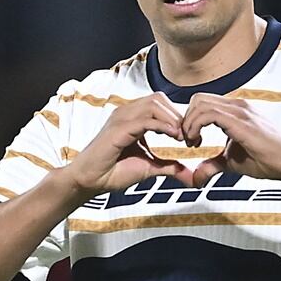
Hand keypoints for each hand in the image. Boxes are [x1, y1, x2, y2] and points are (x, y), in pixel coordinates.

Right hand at [66, 92, 194, 195]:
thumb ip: (169, 167)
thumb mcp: (149, 167)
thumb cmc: (113, 172)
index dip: (178, 117)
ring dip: (172, 119)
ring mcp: (121, 118)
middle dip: (177, 115)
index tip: (189, 137)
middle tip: (188, 136)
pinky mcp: (118, 129)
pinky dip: (164, 125)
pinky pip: (146, 119)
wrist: (89, 182)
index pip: (160, 104)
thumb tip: (190, 175)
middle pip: (159, 99)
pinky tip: (174, 137)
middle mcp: (126, 113)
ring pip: (154, 104)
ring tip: (181, 137)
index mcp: (133, 117)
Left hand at [181, 93, 280, 187]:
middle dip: (186, 120)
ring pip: (200, 103)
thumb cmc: (268, 159)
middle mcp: (237, 106)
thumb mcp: (232, 162)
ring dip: (189, 123)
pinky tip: (198, 143)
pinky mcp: (241, 121)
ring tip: (192, 143)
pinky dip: (195, 126)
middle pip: (198, 99)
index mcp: (235, 111)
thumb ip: (213, 165)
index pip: (203, 103)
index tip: (191, 141)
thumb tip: (196, 176)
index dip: (190, 120)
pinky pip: (209, 114)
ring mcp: (240, 111)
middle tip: (188, 141)